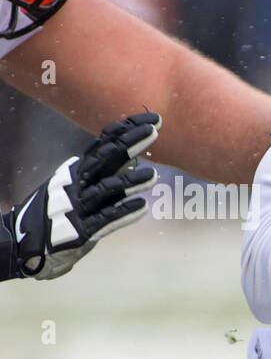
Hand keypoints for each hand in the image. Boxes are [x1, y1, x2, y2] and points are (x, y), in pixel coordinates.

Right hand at [5, 113, 158, 280]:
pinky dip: (123, 212)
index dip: (127, 130)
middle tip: (153, 131)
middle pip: (105, 158)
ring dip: (130, 181)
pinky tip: (142, 207)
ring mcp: (79, 205)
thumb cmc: (64, 209)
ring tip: (153, 175)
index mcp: (80, 169)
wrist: (29, 239)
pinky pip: (104, 219)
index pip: (105, 143)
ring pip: (106, 188)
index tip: (153, 119)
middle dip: (129, 143)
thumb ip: (107, 172)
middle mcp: (78, 183)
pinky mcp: (81, 229)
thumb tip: (133, 156)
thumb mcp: (82, 185)